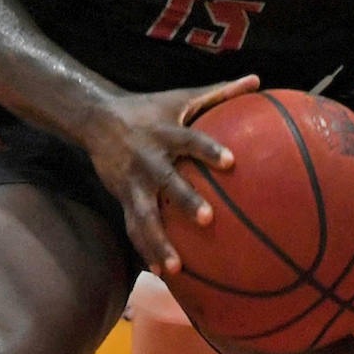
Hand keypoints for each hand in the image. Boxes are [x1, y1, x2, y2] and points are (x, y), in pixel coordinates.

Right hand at [83, 75, 254, 277]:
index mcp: (166, 133)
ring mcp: (134, 183)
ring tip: (175, 266)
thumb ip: (219, 93)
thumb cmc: (150, 109)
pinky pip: (134, 228)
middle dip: (185, 201)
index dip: (209, 149)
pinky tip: (161, 273)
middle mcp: (149, 159)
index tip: (231, 162)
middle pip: (167, 182)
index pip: (190, 139)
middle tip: (208, 219)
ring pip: (145, 215)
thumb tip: (257, 79)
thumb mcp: (181, 97)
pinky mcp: (124, 198)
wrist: (97, 120)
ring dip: (158, 241)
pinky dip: (147, 250)